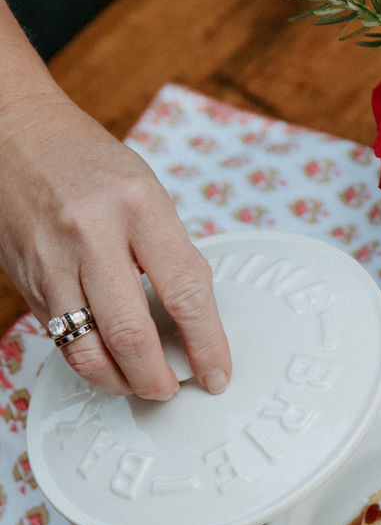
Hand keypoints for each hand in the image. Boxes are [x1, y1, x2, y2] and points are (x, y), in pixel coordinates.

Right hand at [0, 88, 231, 399]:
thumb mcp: (147, 193)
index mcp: (138, 206)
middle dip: (157, 378)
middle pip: (132, 333)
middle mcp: (92, 234)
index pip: (185, 292)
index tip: (217, 374)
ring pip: (87, 350)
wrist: (14, 134)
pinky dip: (90, 360)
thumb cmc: (90, 164)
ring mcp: (53, 261)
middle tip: (172, 389)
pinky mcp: (29, 281)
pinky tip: (108, 361)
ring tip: (139, 384)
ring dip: (120, 381)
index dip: (207, 344)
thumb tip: (197, 322)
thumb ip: (171, 253)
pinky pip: (62, 339)